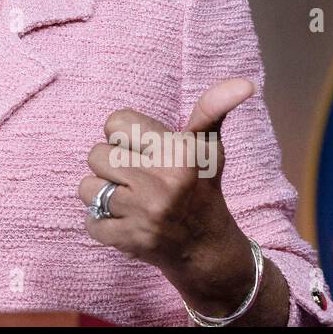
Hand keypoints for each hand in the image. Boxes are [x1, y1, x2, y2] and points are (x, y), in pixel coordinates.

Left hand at [77, 78, 264, 316]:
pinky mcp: (129, 240)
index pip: (114, 122)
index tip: (146, 152)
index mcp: (180, 152)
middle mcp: (164, 182)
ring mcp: (146, 214)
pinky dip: (102, 224)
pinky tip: (127, 222)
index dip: (125, 137)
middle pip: (96, 154)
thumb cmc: (201, 188)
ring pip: (87, 187)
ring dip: (103, 195)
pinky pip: (89, 221)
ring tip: (130, 200)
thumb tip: (244, 83)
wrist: (207, 250)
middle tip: (138, 180)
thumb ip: (212, 108)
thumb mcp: (209, 147)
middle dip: (112, 167)